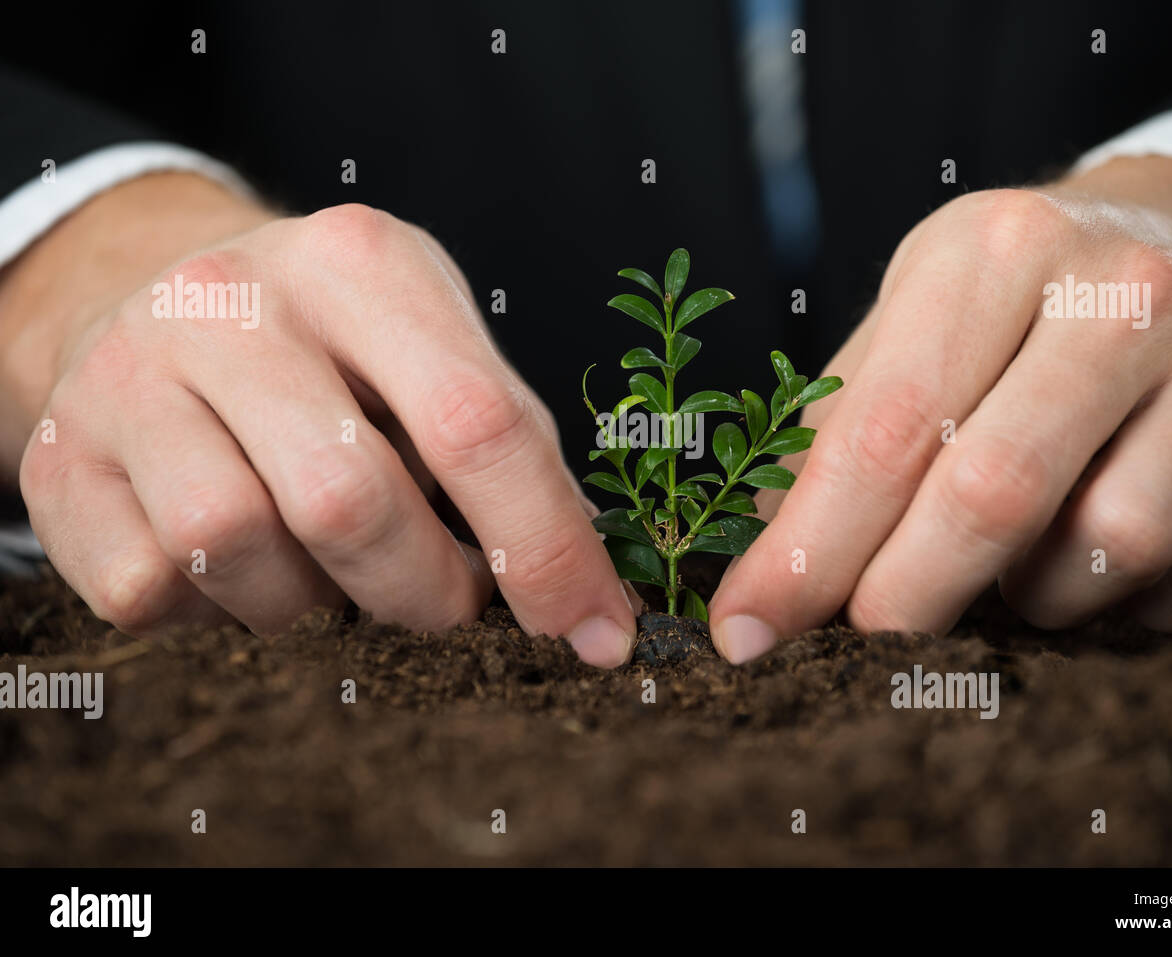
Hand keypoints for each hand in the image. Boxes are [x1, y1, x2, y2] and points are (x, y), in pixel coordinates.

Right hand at [1, 175, 635, 665]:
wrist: (147, 294)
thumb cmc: (326, 342)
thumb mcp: (431, 343)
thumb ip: (507, 445)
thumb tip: (585, 594)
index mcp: (361, 265)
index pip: (477, 423)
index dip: (545, 547)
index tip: (592, 633)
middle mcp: (231, 302)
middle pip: (348, 503)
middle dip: (423, 593)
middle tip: (446, 602)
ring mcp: (127, 375)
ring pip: (232, 549)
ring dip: (309, 604)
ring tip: (330, 572)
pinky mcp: (58, 457)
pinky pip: (147, 591)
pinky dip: (213, 613)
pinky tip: (239, 570)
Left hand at [710, 156, 1171, 661]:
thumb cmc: (1030, 287)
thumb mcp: (921, 310)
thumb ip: (844, 427)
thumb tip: (770, 566)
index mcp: (997, 256)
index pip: (887, 430)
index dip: (809, 551)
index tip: (746, 629)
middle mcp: (1122, 297)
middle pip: (994, 496)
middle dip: (905, 601)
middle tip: (860, 648)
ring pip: (1112, 551)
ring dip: (1038, 596)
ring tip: (1013, 561)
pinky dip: (1141, 605)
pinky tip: (1103, 561)